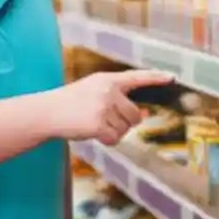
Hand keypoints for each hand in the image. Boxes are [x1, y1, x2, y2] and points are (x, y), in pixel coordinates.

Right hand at [52, 70, 173, 145]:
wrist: (47, 112)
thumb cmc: (68, 104)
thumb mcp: (92, 93)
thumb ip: (118, 100)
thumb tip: (146, 114)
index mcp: (106, 80)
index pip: (136, 77)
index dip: (155, 77)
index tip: (171, 78)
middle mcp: (108, 91)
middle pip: (135, 114)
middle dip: (124, 122)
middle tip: (102, 121)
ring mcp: (104, 107)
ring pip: (125, 128)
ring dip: (112, 131)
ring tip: (91, 124)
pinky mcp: (99, 123)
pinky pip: (115, 138)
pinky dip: (106, 140)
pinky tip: (91, 133)